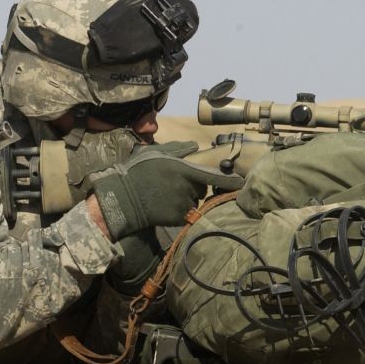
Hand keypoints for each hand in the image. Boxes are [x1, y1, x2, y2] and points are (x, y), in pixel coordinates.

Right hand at [88, 143, 243, 238]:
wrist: (122, 199)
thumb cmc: (136, 172)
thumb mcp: (154, 153)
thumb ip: (177, 149)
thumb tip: (195, 146)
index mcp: (182, 170)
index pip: (213, 175)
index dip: (229, 180)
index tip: (242, 182)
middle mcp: (186, 187)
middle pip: (201, 187)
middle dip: (193, 185)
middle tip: (173, 182)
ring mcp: (182, 203)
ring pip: (193, 200)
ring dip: (185, 197)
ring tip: (165, 193)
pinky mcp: (177, 217)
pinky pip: (185, 212)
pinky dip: (178, 209)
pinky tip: (163, 204)